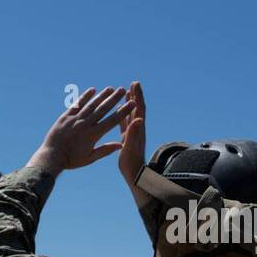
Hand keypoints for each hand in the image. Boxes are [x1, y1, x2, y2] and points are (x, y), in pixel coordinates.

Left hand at [28, 86, 133, 173]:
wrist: (51, 157)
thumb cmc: (71, 160)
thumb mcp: (89, 158)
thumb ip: (105, 150)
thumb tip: (121, 145)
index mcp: (93, 135)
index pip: (112, 120)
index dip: (123, 111)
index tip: (132, 103)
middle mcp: (85, 125)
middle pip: (102, 109)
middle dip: (114, 99)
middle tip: (122, 90)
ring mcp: (74, 120)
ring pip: (91, 105)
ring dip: (101, 96)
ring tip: (110, 88)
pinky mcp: (65, 117)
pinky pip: (77, 105)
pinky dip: (85, 97)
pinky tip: (92, 90)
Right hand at [117, 81, 151, 206]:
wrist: (134, 173)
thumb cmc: (132, 162)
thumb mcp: (131, 147)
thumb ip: (134, 133)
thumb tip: (139, 119)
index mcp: (137, 129)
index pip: (139, 109)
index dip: (137, 96)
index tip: (135, 84)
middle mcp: (136, 129)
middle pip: (136, 108)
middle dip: (135, 96)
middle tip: (133, 83)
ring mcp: (132, 132)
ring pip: (130, 114)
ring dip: (129, 103)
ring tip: (125, 92)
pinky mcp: (126, 137)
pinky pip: (124, 123)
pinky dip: (122, 115)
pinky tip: (117, 111)